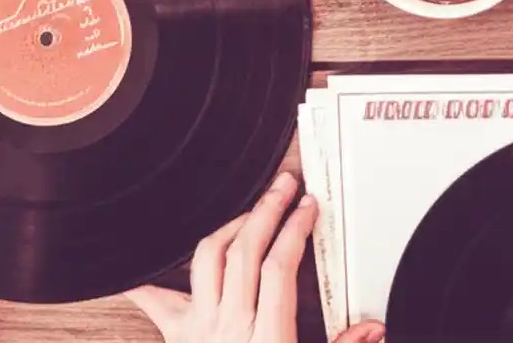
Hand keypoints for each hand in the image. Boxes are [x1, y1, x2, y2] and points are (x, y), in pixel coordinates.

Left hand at [126, 171, 384, 342]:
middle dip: (266, 211)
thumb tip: (371, 329)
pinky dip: (147, 278)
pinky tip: (140, 260)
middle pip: (243, 252)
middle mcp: (227, 329)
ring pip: (207, 261)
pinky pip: (157, 301)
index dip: (295, 230)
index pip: (279, 268)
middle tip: (284, 186)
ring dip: (228, 227)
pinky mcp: (178, 338)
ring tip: (248, 210)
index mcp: (266, 339)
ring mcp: (198, 331)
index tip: (309, 208)